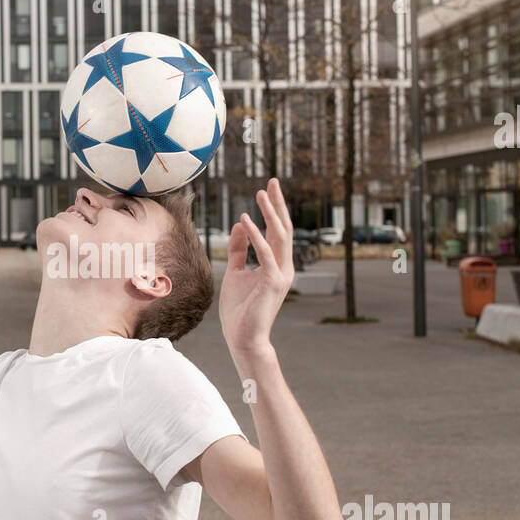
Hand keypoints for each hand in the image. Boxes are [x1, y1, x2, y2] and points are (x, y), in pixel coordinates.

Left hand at [219, 178, 293, 354]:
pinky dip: (256, 235)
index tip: (267, 188)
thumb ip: (238, 249)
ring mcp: (281, 274)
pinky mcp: (273, 282)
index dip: (273, 209)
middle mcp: (284, 267)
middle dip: (277, 204)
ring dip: (270, 213)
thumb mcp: (236, 272)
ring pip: (279, 236)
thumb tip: (240, 223)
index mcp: (276, 264)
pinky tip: (246, 220)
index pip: (277, 231)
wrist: (242, 337)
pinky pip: (265, 253)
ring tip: (261, 193)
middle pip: (284, 228)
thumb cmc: (239, 309)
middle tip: (272, 181)